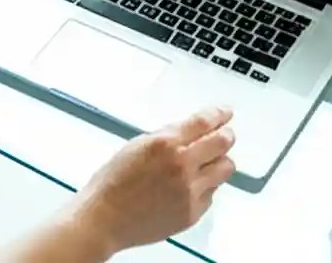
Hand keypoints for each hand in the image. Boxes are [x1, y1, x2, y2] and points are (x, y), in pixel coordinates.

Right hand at [64, 107, 235, 256]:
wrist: (105, 219)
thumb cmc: (112, 184)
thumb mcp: (136, 146)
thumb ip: (165, 138)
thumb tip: (188, 132)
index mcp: (165, 144)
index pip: (203, 122)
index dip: (218, 114)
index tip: (225, 112)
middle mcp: (182, 166)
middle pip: (222, 143)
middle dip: (226, 135)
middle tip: (225, 134)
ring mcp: (190, 191)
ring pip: (225, 169)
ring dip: (219, 161)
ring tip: (208, 162)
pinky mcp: (193, 212)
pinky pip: (212, 193)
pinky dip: (206, 186)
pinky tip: (190, 186)